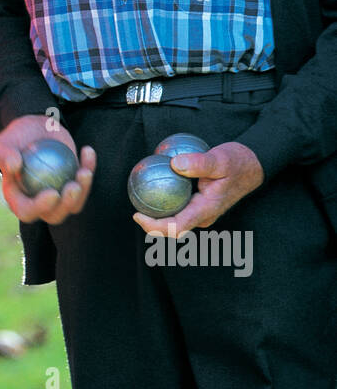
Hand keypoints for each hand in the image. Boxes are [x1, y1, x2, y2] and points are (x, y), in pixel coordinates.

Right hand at [0, 115, 95, 224]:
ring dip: (83, 190)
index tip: (53, 193)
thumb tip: (14, 167)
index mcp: (18, 199)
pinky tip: (87, 151)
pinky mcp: (72, 184)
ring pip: (74, 204)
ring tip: (85, 171)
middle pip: (54, 215)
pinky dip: (89, 167)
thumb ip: (5, 154)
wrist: (34, 129)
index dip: (40, 208)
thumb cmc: (16, 137)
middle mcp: (38, 203)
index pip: (27, 211)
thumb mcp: (4, 142)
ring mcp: (58, 196)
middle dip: (66, 205)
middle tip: (73, 186)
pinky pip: (84, 182)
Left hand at [132, 140, 263, 237]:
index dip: (154, 226)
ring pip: (175, 221)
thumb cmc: (237, 161)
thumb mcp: (221, 158)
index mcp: (207, 210)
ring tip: (140, 201)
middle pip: (172, 229)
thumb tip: (175, 164)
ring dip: (157, 216)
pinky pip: (179, 210)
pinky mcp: (199, 206)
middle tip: (135, 209)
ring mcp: (201, 213)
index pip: (177, 227)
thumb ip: (200, 163)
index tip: (137, 215)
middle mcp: (203, 216)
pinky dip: (165, 204)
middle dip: (151, 225)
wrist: (253, 165)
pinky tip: (154, 189)